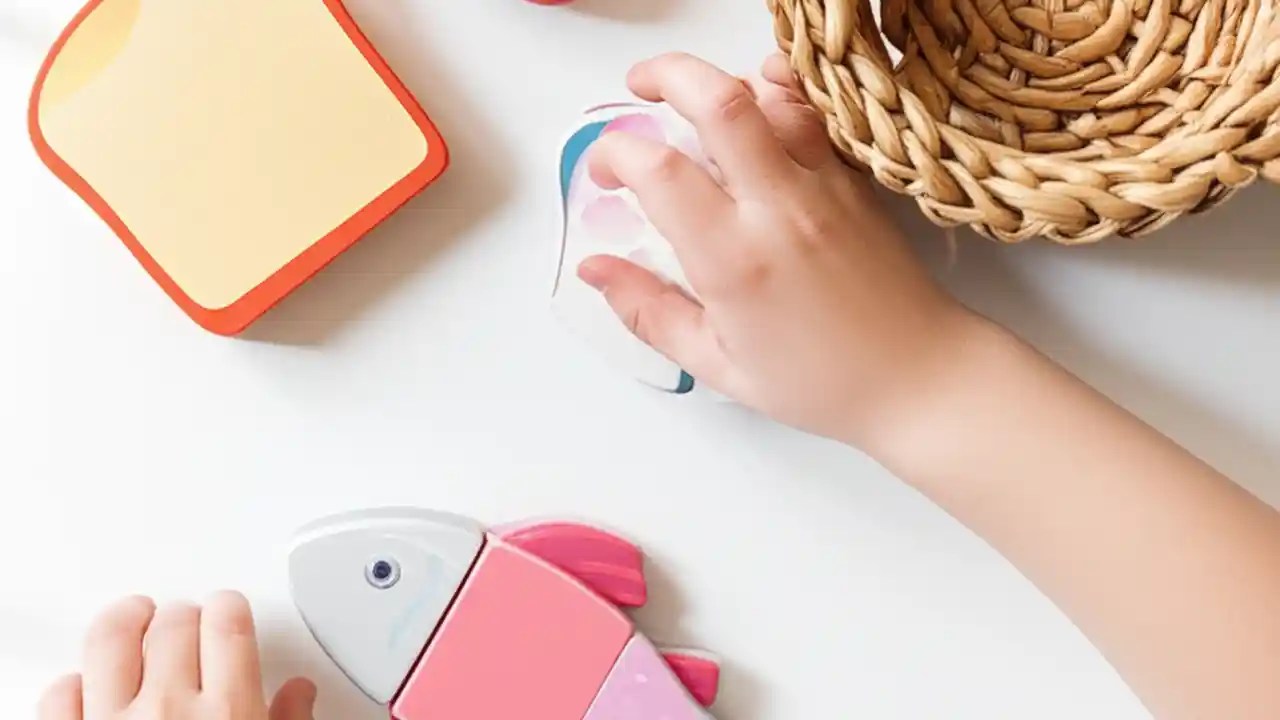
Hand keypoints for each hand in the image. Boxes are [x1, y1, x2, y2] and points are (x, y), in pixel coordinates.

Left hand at [38, 593, 315, 719]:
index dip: (228, 606)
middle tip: (189, 619)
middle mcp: (169, 708)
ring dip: (126, 622)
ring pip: (110, 640)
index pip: (229, 623)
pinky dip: (75, 683)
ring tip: (135, 617)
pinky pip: (62, 695)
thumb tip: (298, 695)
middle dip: (184, 614)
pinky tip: (89, 680)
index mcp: (228, 711)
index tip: (227, 609)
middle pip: (173, 623)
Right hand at [580, 53, 972, 446]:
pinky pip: (813, 116)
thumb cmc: (821, 382)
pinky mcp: (854, 181)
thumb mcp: (716, 364)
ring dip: (725, 83)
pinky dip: (782, 95)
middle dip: (666, 75)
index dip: (615, 153)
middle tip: (639, 86)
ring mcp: (824, 187)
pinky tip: (764, 103)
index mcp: (734, 261)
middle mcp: (779, 210)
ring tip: (697, 103)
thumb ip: (648, 311)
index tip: (606, 170)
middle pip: (718, 100)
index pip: (659, 171)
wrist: (920, 378)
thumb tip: (594, 270)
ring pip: (771, 96)